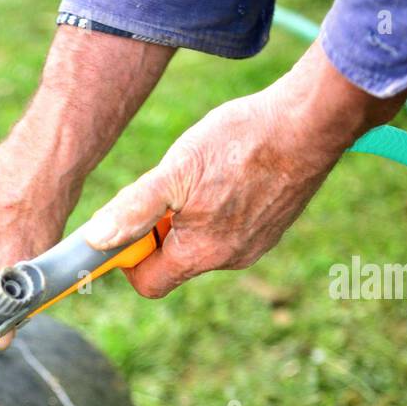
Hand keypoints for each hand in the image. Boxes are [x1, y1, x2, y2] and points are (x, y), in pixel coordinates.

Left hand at [83, 42, 406, 297]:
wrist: (311, 122)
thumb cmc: (241, 143)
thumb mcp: (175, 172)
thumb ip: (134, 208)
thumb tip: (95, 240)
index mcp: (200, 255)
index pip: (149, 284)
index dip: (130, 259)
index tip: (131, 225)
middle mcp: (229, 260)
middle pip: (176, 263)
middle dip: (162, 232)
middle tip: (172, 189)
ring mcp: (256, 245)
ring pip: (205, 244)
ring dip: (192, 217)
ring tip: (205, 175)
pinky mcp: (274, 226)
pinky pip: (233, 229)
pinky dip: (221, 208)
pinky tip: (230, 173)